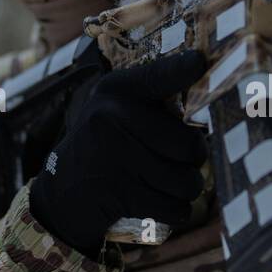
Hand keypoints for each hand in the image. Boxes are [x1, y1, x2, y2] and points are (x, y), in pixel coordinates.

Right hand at [29, 50, 207, 257]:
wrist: (63, 190)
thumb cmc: (105, 141)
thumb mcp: (116, 107)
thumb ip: (154, 96)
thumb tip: (208, 92)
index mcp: (116, 91)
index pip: (160, 75)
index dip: (184, 69)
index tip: (199, 62)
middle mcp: (113, 118)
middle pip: (190, 145)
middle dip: (196, 157)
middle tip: (183, 158)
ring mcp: (116, 157)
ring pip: (187, 181)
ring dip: (188, 187)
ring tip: (172, 180)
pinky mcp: (121, 194)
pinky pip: (176, 208)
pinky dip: (178, 209)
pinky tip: (164, 201)